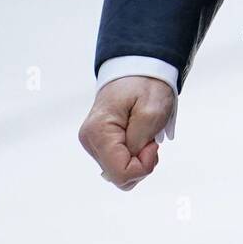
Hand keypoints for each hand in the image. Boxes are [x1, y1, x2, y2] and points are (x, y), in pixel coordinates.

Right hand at [78, 76, 174, 190]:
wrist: (139, 66)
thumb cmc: (147, 85)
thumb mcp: (151, 112)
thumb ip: (139, 144)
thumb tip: (129, 168)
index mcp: (99, 132)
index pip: (120, 174)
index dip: (143, 165)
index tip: (152, 144)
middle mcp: (90, 140)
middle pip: (118, 177)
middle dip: (141, 163)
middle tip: (150, 139)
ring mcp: (93, 142)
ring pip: (119, 172)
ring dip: (138, 160)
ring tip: (144, 135)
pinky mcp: (100, 143)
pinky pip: (118, 163)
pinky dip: (133, 156)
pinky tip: (138, 138)